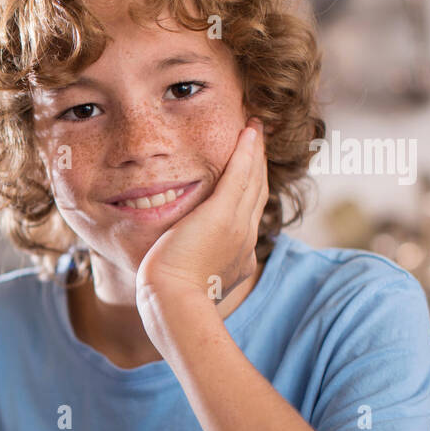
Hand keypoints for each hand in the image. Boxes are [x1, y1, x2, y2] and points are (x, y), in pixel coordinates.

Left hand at [136, 118, 268, 309]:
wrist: (173, 302)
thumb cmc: (170, 299)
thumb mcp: (190, 284)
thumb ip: (193, 269)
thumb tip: (182, 268)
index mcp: (239, 256)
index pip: (249, 215)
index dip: (252, 190)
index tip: (251, 172)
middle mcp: (245, 238)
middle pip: (257, 192)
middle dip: (259, 164)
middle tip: (259, 138)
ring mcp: (237, 225)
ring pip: (253, 180)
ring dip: (256, 151)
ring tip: (256, 127)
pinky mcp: (222, 214)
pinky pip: (240, 175)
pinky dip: (247, 152)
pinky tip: (249, 131)